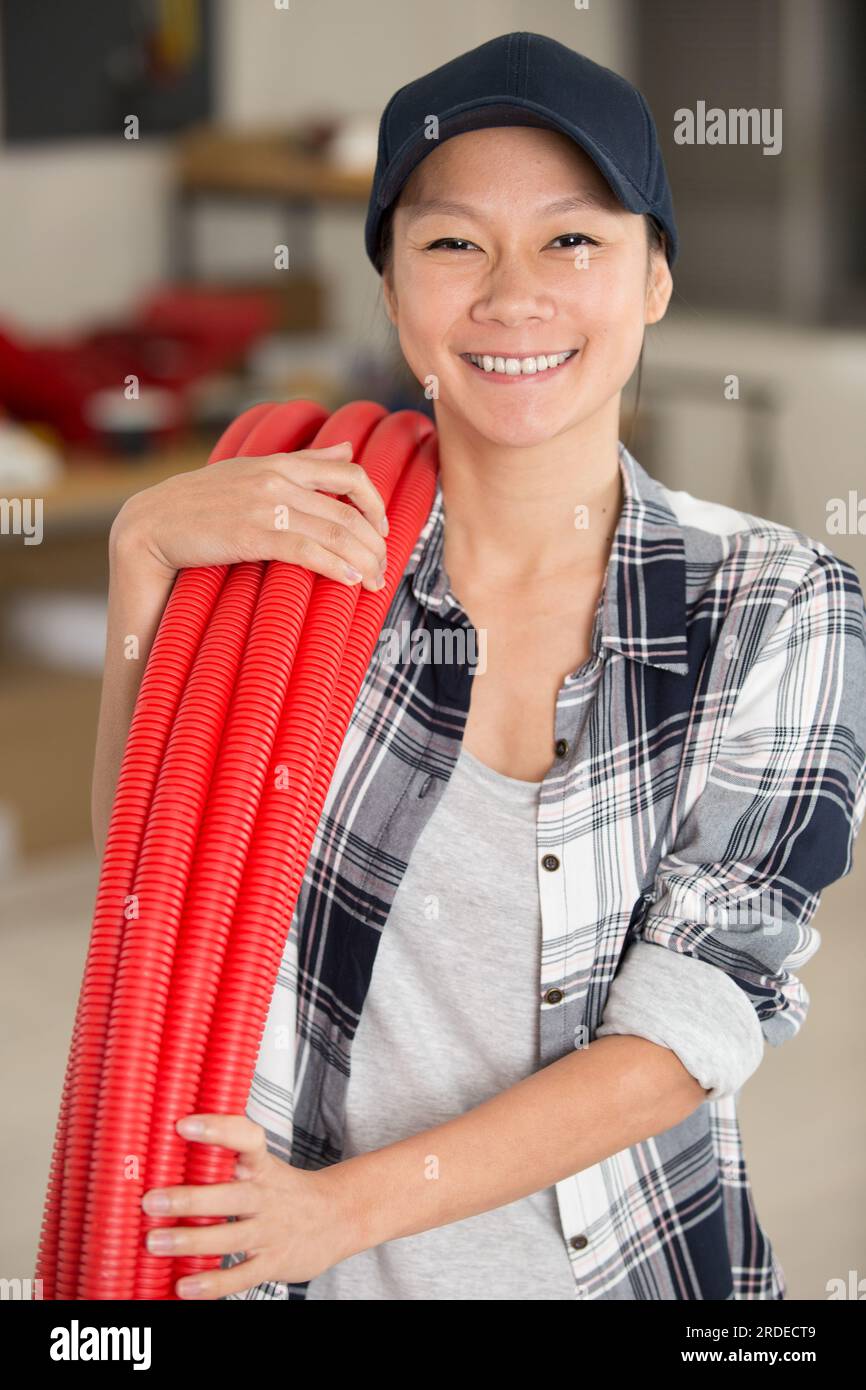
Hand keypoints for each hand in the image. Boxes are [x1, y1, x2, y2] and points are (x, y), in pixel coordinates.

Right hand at [112, 441, 388, 592]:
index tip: (383, 532)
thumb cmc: (199, 505)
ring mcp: (264, 506)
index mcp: (280, 463)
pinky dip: (334, 567)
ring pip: (334, 534)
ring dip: (362, 562)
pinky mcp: (251, 534)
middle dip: (374, 546)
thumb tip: (346, 450)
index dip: (376, 505)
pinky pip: (306, 551)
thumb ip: (303, 463)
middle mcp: (277, 479)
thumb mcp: (252, 472)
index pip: (350, 475)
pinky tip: (347, 582)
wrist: (148, 525)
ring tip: (373, 583)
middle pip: (349, 512)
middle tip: (383, 570)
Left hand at [141, 1113, 356, 1298]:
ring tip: (154, 1243)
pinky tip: (184, 1286)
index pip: (245, 1138)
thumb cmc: (285, 1190)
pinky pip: (241, 1275)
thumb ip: (227, 1161)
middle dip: (189, 1199)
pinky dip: (213, 1284)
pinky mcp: (274, 1262)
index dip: (217, 1129)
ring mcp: (271, 1231)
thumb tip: (168, 1153)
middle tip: (151, 1202)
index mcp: (262, 1166)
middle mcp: (266, 1196)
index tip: (184, 1125)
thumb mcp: (264, 1167)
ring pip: (230, 1238)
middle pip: (229, 1196)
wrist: (339, 1217)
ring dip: (190, 1241)